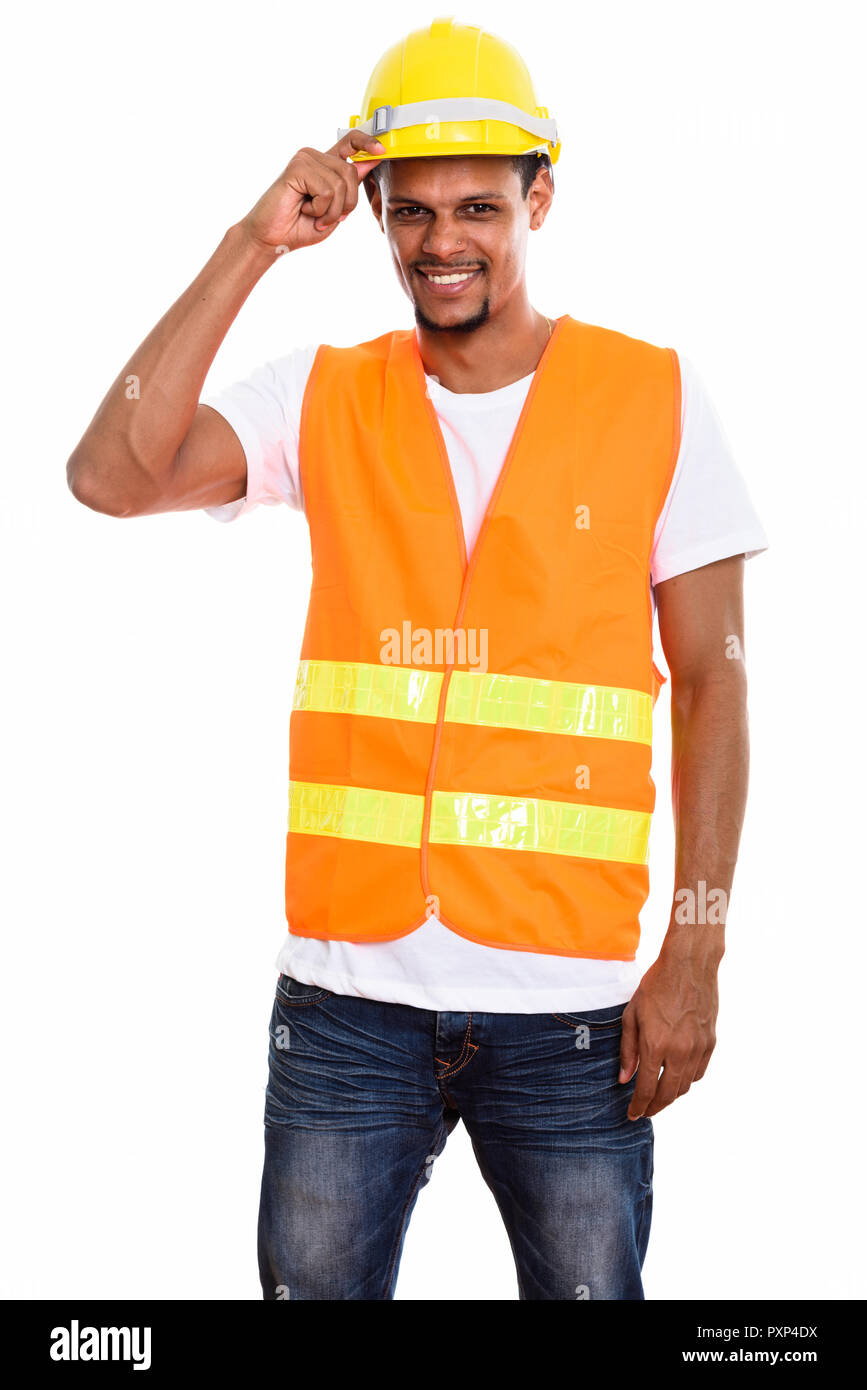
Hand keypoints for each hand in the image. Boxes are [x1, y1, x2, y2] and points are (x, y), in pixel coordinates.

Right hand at [239, 130, 385, 254]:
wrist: (273, 239)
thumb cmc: (300, 227)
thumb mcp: (335, 210)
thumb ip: (350, 188)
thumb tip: (368, 163)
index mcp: (325, 165)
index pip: (350, 142)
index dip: (367, 142)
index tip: (381, 150)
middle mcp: (315, 157)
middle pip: (352, 172)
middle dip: (346, 203)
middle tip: (325, 217)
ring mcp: (305, 159)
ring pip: (341, 183)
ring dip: (331, 210)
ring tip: (312, 215)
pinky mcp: (297, 167)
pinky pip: (326, 189)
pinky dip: (320, 208)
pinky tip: (304, 209)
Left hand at [618, 933, 721, 1118]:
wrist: (689, 965)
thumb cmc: (656, 986)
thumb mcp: (632, 1015)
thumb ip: (628, 1050)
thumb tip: (625, 1079)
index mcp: (655, 1044)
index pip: (646, 1087)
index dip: (639, 1105)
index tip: (633, 1114)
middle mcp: (679, 1051)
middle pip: (668, 1094)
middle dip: (655, 1107)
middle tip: (645, 1111)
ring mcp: (698, 1048)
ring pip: (685, 1086)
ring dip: (671, 1096)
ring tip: (659, 1096)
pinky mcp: (711, 1042)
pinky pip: (699, 1072)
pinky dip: (687, 1081)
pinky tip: (677, 1078)